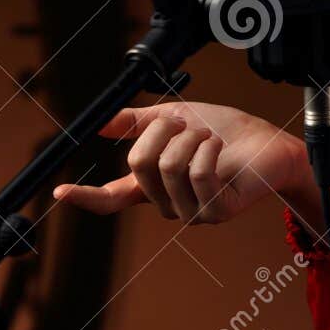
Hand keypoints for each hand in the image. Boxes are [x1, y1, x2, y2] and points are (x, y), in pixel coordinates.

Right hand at [52, 101, 306, 224]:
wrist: (271, 143)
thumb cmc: (228, 131)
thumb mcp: (178, 118)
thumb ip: (141, 122)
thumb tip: (101, 124)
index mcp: (155, 185)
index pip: (112, 197)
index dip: (85, 196)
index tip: (58, 193)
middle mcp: (168, 204)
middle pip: (139, 164)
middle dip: (161, 131)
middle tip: (186, 123)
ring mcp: (191, 212)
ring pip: (167, 167)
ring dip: (189, 137)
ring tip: (207, 136)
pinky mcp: (215, 212)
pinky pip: (196, 173)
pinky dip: (207, 148)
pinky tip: (219, 145)